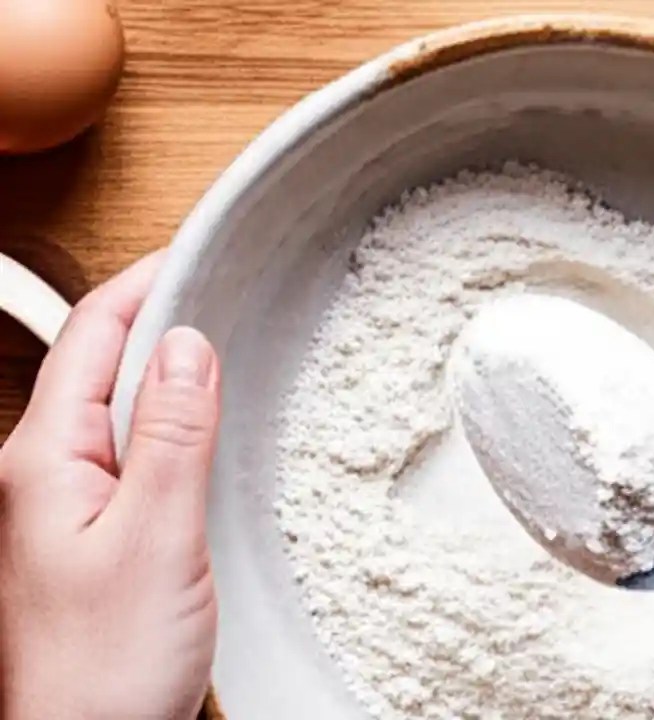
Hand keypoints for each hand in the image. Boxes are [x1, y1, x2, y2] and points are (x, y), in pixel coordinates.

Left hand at [0, 252, 220, 719]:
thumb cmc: (105, 668)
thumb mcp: (154, 537)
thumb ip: (169, 435)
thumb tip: (186, 345)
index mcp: (43, 460)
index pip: (91, 336)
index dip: (144, 282)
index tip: (199, 246)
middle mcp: (45, 474)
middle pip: (100, 362)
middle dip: (159, 313)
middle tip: (226, 282)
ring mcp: (69, 505)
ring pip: (118, 407)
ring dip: (167, 366)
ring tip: (225, 339)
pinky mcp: (98, 535)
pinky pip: (133, 452)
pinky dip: (172, 421)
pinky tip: (207, 428)